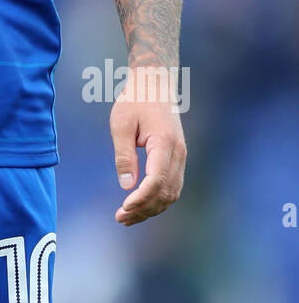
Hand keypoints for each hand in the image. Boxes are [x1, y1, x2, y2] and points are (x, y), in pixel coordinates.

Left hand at [109, 67, 185, 225]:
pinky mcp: (177, 158)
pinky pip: (172, 186)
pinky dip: (158, 199)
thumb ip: (124, 155)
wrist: (155, 83)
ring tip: (127, 217)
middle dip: (144, 209)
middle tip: (120, 219)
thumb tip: (126, 186)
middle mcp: (179, 153)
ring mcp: (181, 156)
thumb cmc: (135, 100)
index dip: (141, 198)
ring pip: (172, 193)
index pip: (157, 180)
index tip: (123, 208)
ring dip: (151, 208)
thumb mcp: (121, 124)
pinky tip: (140, 205)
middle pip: (166, 192)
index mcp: (165, 143)